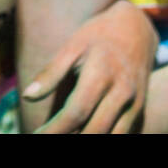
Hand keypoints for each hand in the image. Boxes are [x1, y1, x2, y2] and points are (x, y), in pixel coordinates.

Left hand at [23, 0, 156, 133]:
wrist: (136, 29)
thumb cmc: (97, 36)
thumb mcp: (72, 46)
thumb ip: (51, 73)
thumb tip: (27, 96)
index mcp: (101, 73)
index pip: (77, 111)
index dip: (55, 129)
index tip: (36, 135)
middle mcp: (123, 91)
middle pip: (95, 130)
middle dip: (69, 139)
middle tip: (46, 139)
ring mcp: (135, 103)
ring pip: (113, 136)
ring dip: (88, 138)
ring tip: (66, 135)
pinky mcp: (140, 110)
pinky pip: (123, 133)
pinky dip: (104, 136)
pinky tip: (83, 131)